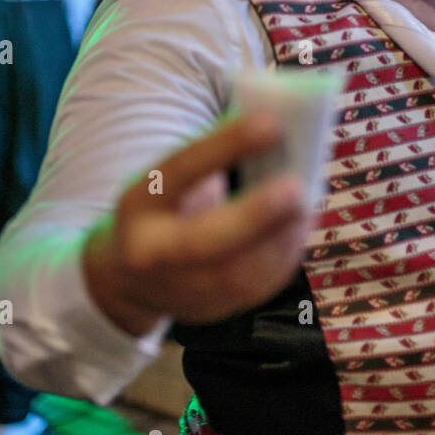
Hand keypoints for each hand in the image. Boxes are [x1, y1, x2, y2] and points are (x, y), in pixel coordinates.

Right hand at [82, 113, 310, 334]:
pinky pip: (254, 290)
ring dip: (281, 238)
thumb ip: (210, 158)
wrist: (128, 280)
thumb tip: (273, 126)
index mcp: (141, 205)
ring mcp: (181, 292)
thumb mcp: (167, 178)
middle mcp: (154, 254)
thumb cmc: (162, 209)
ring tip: (306, 204)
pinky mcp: (211, 312)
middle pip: (203, 242)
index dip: (226, 146)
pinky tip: (299, 229)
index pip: (180, 171)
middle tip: (295, 186)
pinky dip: (284, 257)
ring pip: (236, 275)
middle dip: (254, 216)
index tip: (271, 123)